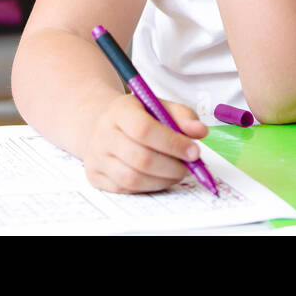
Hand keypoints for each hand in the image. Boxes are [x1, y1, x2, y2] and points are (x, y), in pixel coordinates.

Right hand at [83, 93, 207, 194]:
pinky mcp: (95, 176)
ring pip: (133, 179)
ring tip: (177, 173)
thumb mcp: (159, 106)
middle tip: (190, 166)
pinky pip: (126, 190)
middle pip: (140, 158)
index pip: (144, 129)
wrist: (103, 123)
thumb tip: (200, 131)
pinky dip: (149, 187)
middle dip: (172, 166)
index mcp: (120, 110)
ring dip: (162, 180)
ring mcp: (96, 157)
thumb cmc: (137, 115)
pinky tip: (160, 178)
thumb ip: (183, 116)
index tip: (194, 151)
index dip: (172, 143)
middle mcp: (103, 134)